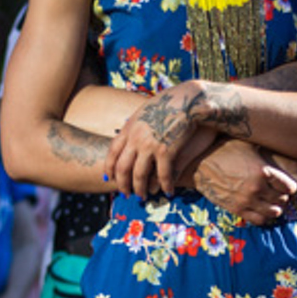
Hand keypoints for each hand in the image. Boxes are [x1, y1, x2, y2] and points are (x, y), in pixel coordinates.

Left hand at [106, 82, 217, 196]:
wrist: (187, 100)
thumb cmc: (169, 103)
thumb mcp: (144, 111)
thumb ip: (135, 125)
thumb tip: (128, 133)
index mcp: (128, 128)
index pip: (112, 152)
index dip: (109, 167)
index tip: (110, 178)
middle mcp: (135, 139)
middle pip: (122, 168)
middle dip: (122, 184)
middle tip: (125, 194)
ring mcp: (150, 146)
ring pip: (139, 175)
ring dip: (140, 189)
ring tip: (143, 197)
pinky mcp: (166, 152)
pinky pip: (163, 175)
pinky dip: (165, 186)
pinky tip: (168, 192)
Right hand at [188, 139, 296, 224]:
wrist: (200, 165)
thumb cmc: (225, 150)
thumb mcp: (249, 145)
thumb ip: (267, 150)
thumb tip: (284, 143)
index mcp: (263, 171)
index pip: (290, 187)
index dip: (290, 186)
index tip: (285, 184)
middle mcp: (257, 188)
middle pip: (283, 199)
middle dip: (283, 196)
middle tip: (277, 191)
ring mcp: (247, 201)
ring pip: (274, 212)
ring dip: (275, 206)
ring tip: (270, 200)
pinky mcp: (237, 210)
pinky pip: (260, 220)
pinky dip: (263, 216)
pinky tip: (260, 208)